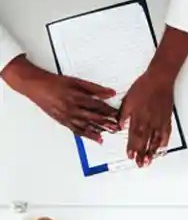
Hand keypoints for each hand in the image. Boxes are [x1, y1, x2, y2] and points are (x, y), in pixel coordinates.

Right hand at [3, 58, 118, 140]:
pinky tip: (97, 138)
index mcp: (76, 97)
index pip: (97, 105)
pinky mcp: (62, 121)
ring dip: (99, 130)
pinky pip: (77, 130)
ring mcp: (66, 116)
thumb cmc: (55, 83)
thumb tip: (110, 93)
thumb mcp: (77, 81)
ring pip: (85, 126)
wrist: (36, 86)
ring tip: (109, 134)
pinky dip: (88, 135)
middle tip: (117, 127)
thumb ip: (95, 88)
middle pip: (92, 117)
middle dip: (106, 122)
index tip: (119, 114)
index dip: (109, 110)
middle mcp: (71, 108)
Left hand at [118, 69, 174, 166]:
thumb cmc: (143, 87)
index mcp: (138, 116)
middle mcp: (149, 121)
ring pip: (156, 139)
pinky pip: (166, 133)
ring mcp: (159, 121)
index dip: (132, 146)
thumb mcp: (128, 99)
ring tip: (149, 161)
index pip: (134, 135)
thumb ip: (123, 114)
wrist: (159, 79)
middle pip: (145, 140)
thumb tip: (119, 126)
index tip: (130, 156)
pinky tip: (162, 149)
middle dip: (141, 153)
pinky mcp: (167, 118)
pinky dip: (164, 142)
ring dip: (152, 151)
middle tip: (139, 164)